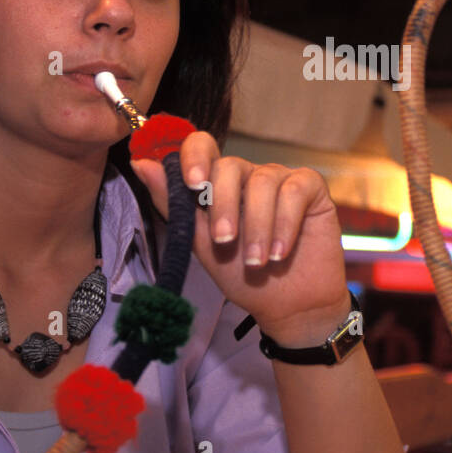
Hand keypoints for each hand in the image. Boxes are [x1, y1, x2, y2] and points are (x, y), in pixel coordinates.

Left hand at [131, 131, 352, 346]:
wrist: (287, 306)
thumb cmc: (242, 276)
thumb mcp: (201, 245)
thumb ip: (174, 206)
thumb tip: (141, 164)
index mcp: (218, 184)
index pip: (202, 146)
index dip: (194, 156)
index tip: (192, 183)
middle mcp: (248, 175)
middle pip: (230, 167)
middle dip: (223, 207)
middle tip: (225, 242)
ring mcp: (280, 178)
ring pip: (263, 181)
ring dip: (257, 226)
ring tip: (258, 262)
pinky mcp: (310, 188)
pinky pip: (294, 190)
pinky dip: (285, 223)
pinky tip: (281, 252)